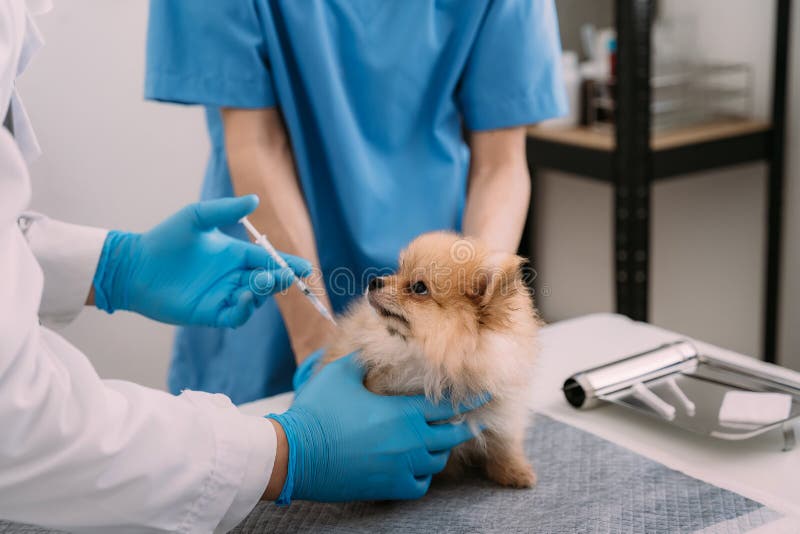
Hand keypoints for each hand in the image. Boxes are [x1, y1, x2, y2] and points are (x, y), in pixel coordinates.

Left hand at [92, 195, 311, 327]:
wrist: (135, 266)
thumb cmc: (164, 240)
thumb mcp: (196, 218)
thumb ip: (225, 210)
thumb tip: (255, 199)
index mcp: (234, 255)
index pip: (268, 260)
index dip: (287, 264)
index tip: (305, 268)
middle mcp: (233, 276)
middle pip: (266, 281)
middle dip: (279, 279)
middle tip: (285, 275)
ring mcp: (223, 296)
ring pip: (256, 299)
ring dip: (263, 292)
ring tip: (262, 282)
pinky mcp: (211, 313)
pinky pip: (236, 315)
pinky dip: (246, 309)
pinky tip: (246, 297)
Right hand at [268, 353, 486, 503]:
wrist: (295, 454)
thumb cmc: (318, 411)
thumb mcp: (341, 374)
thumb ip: (366, 359)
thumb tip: (377, 342)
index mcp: (402, 412)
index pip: (448, 405)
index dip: (470, 399)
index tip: (486, 393)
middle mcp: (410, 441)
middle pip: (452, 435)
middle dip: (462, 426)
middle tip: (468, 420)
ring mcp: (401, 467)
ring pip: (438, 460)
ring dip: (439, 448)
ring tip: (434, 439)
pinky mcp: (390, 487)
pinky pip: (420, 484)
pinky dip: (423, 474)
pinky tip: (415, 464)